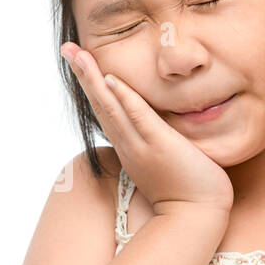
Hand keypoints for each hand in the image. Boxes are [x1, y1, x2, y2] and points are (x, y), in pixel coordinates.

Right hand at [59, 41, 232, 214]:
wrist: (197, 217)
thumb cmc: (187, 193)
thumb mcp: (166, 162)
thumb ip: (158, 144)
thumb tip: (162, 128)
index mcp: (129, 146)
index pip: (106, 110)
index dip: (91, 85)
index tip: (80, 62)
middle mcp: (128, 144)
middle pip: (100, 103)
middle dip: (83, 74)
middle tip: (67, 48)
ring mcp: (140, 144)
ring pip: (110, 106)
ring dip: (93, 79)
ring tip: (78, 54)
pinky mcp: (159, 145)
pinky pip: (138, 117)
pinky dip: (124, 98)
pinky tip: (110, 78)